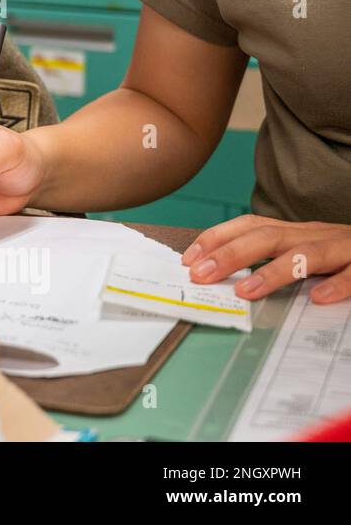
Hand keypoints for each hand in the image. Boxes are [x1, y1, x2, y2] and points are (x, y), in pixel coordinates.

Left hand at [183, 215, 350, 303]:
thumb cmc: (342, 254)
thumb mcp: (304, 251)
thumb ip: (272, 258)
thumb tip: (222, 274)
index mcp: (295, 232)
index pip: (248, 226)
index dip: (216, 238)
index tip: (188, 258)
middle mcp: (314, 234)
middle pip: (267, 237)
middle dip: (230, 255)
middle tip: (200, 275)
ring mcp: (342, 248)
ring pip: (306, 254)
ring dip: (273, 272)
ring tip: (246, 290)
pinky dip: (338, 285)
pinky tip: (319, 298)